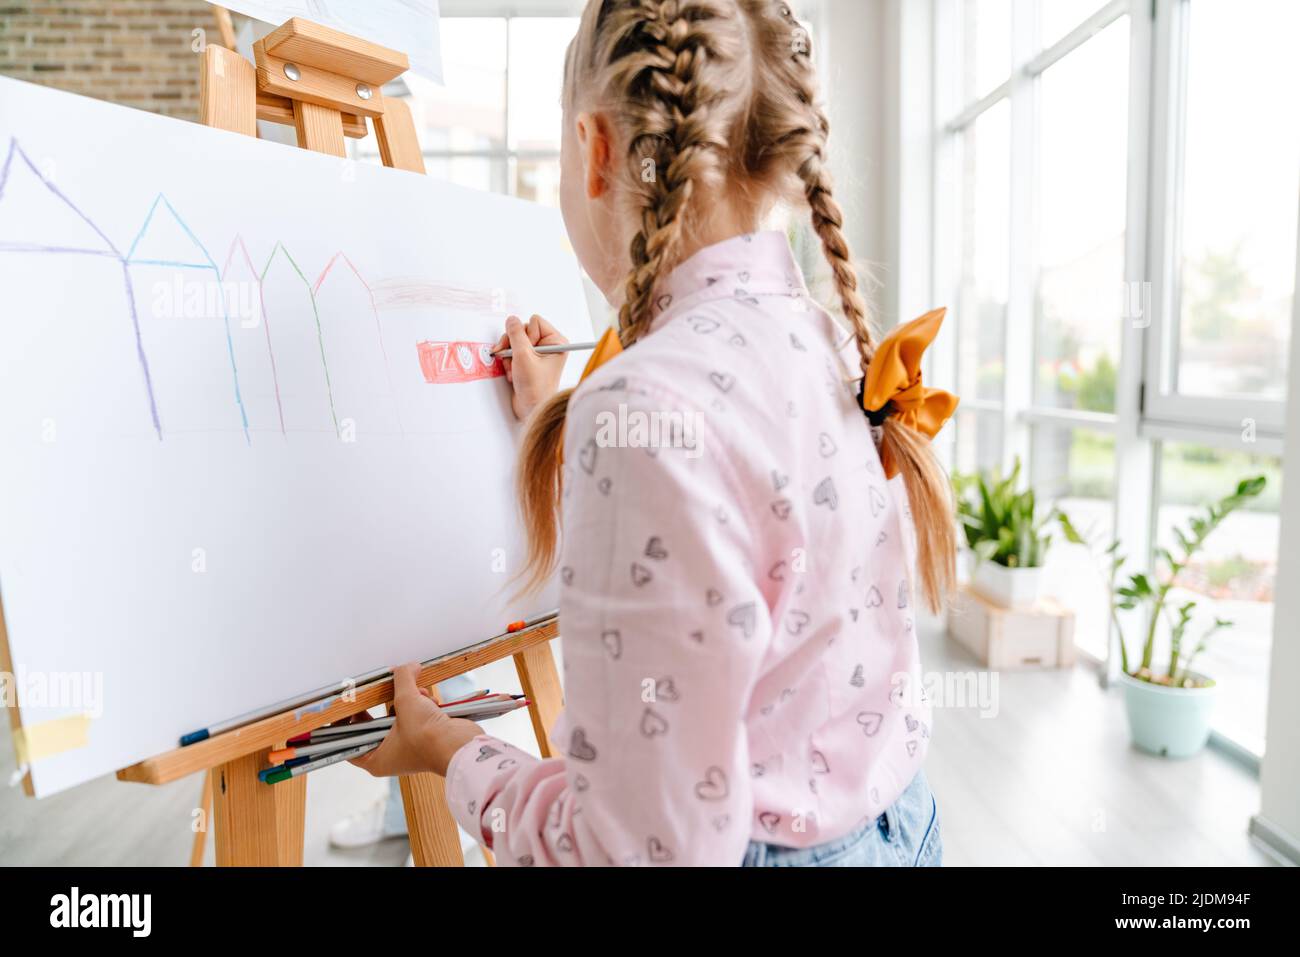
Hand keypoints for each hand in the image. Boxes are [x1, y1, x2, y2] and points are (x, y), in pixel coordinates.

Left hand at [347, 664, 482, 777]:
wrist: (459, 746)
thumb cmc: (427, 737)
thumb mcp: (406, 701)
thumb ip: (402, 679)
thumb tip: (409, 666)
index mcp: (376, 758)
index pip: (350, 741)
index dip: (345, 721)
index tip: (343, 706)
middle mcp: (390, 755)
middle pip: (376, 723)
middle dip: (383, 704)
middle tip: (378, 690)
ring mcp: (409, 745)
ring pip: (398, 716)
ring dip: (407, 701)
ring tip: (416, 696)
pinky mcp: (426, 737)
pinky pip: (416, 715)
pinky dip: (422, 704)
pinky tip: (429, 701)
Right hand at [493, 314, 567, 421]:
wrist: (532, 409)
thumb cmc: (536, 388)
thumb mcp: (523, 356)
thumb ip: (515, 335)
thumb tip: (511, 319)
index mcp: (556, 341)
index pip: (534, 321)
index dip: (526, 334)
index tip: (527, 350)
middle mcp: (548, 346)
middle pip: (522, 330)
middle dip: (514, 346)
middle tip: (514, 359)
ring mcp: (538, 354)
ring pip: (515, 341)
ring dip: (510, 356)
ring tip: (515, 370)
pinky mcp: (529, 361)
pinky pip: (513, 352)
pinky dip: (510, 362)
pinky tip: (514, 373)